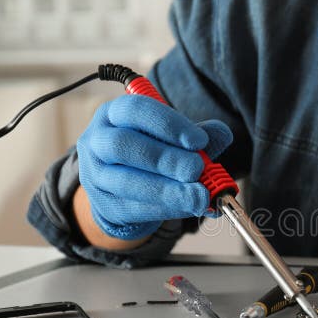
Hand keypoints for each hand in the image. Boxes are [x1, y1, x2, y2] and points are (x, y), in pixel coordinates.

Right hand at [77, 95, 232, 239]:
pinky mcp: (105, 205)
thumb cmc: (150, 154)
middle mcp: (97, 141)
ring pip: (126, 181)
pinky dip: (166, 208)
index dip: (168, 124)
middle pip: (123, 145)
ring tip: (200, 195)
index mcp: (114, 114)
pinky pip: (134, 208)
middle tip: (197, 168)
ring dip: (168, 189)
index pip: (135, 110)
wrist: (123, 189)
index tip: (199, 140)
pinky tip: (188, 206)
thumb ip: (195, 135)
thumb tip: (222, 133)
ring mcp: (95, 175)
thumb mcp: (172, 139)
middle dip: (165, 158)